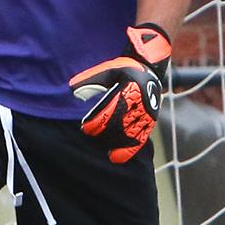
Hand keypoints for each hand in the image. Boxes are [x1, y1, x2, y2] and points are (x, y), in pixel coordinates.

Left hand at [70, 23, 171, 163]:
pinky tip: (117, 157)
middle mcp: (139, 103)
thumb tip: (72, 89)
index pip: (109, 113)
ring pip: (129, 134)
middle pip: (118, 126)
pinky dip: (129, 149)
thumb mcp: (108, 70)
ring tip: (104, 148)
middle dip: (103, 134)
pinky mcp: (150, 120)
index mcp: (129, 90)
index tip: (86, 128)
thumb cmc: (126, 69)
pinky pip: (140, 138)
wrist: (151, 68)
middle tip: (92, 136)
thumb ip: (91, 79)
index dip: (96, 124)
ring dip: (115, 143)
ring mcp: (146, 113)